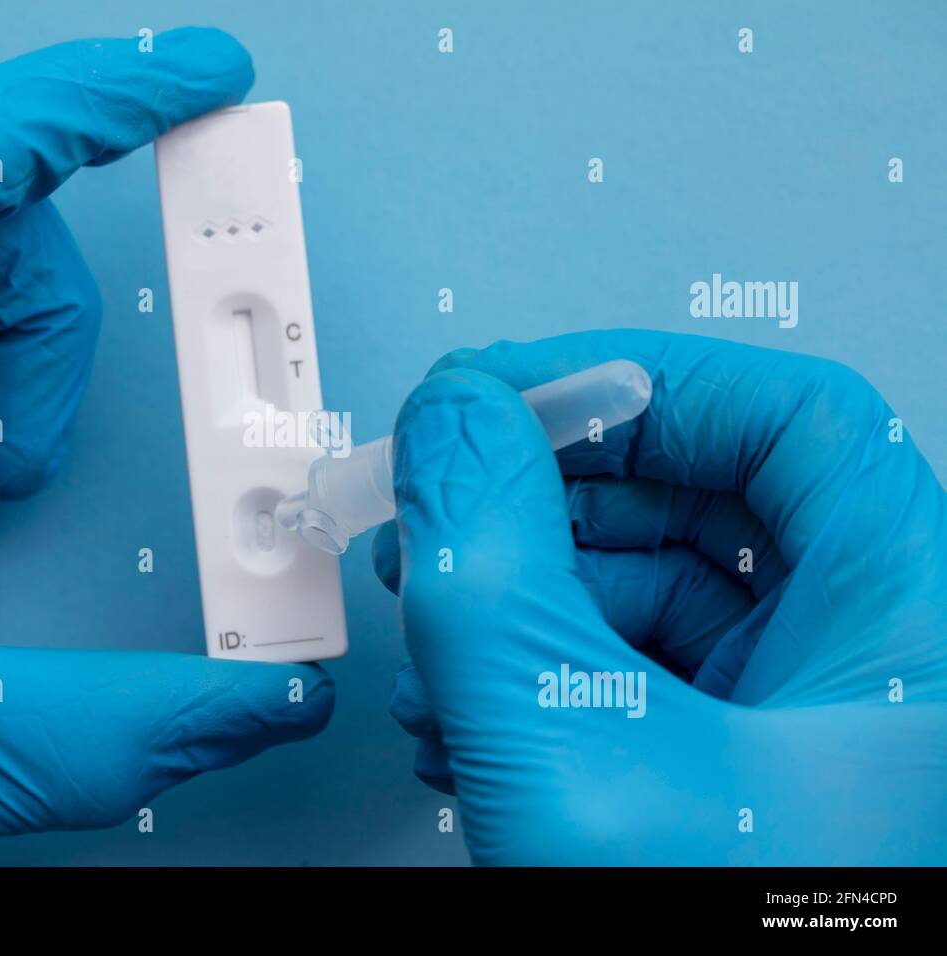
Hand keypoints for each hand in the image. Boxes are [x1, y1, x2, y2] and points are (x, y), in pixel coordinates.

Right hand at [373, 330, 945, 863]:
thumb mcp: (569, 748)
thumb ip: (494, 563)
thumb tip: (456, 423)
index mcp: (911, 645)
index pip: (800, 422)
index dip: (638, 380)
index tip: (508, 389)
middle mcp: (867, 678)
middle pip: (705, 502)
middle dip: (541, 499)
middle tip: (444, 499)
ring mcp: (795, 736)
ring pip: (650, 594)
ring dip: (515, 598)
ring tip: (434, 632)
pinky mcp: (724, 778)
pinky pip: (629, 674)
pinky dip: (531, 672)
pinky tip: (460, 706)